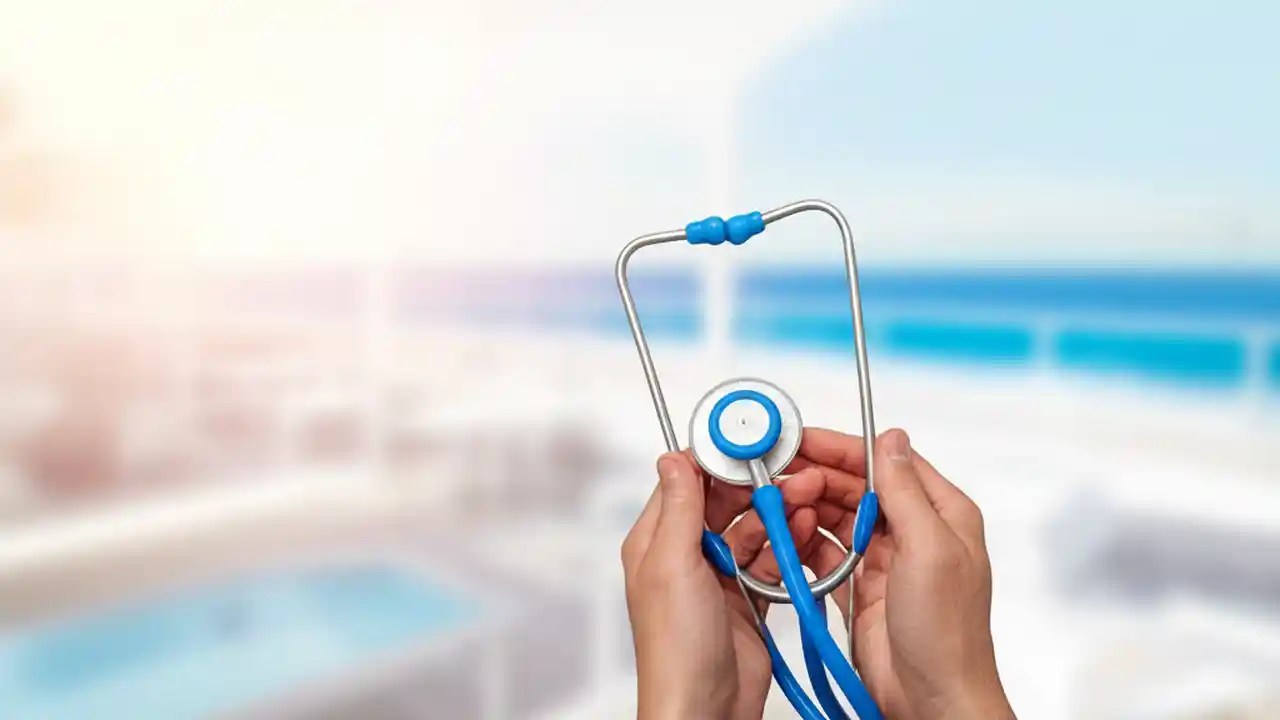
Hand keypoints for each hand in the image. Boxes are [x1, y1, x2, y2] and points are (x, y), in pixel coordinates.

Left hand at [622, 451, 833, 719]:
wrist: (706, 710)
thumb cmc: (677, 650)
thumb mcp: (673, 567)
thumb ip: (680, 511)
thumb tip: (672, 459)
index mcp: (656, 542)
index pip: (686, 482)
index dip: (718, 459)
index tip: (751, 442)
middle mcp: (684, 555)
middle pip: (725, 503)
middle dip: (760, 485)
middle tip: (797, 473)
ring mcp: (717, 577)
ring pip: (752, 528)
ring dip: (779, 512)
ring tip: (808, 498)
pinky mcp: (746, 598)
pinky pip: (770, 560)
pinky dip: (788, 545)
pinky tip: (806, 532)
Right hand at [797, 428, 1014, 719]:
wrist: (932, 701)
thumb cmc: (946, 635)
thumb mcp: (930, 548)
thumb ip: (906, 492)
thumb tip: (891, 439)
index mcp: (941, 513)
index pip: (886, 462)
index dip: (842, 448)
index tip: (803, 439)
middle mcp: (912, 532)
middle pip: (856, 486)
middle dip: (816, 476)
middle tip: (778, 474)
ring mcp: (884, 560)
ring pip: (836, 517)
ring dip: (806, 508)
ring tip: (776, 504)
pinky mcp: (859, 588)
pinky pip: (824, 554)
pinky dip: (803, 543)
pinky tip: (784, 537)